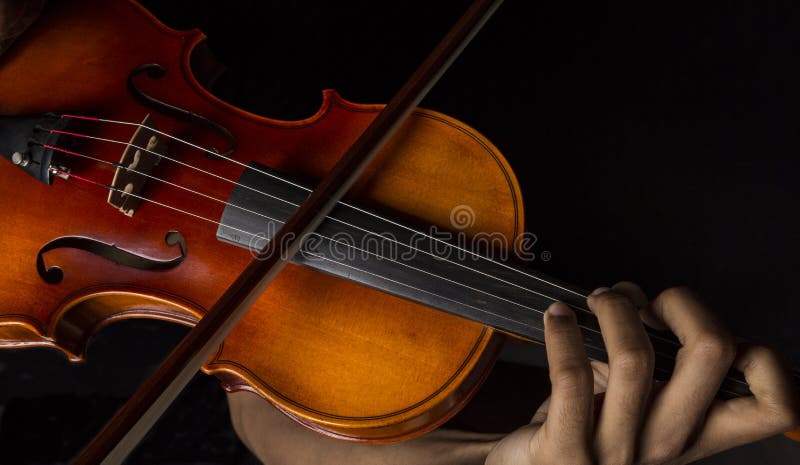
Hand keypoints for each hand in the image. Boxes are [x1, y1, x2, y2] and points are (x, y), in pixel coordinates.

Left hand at [485, 283, 798, 464]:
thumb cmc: (587, 429)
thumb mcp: (640, 403)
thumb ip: (655, 357)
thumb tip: (639, 296)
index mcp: (695, 432)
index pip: (774, 405)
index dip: (761, 355)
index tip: (708, 333)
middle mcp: (667, 444)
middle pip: (711, 355)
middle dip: (683, 303)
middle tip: (648, 303)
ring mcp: (617, 453)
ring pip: (635, 358)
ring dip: (613, 309)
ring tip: (596, 302)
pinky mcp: (565, 451)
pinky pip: (571, 378)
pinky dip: (562, 333)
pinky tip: (556, 318)